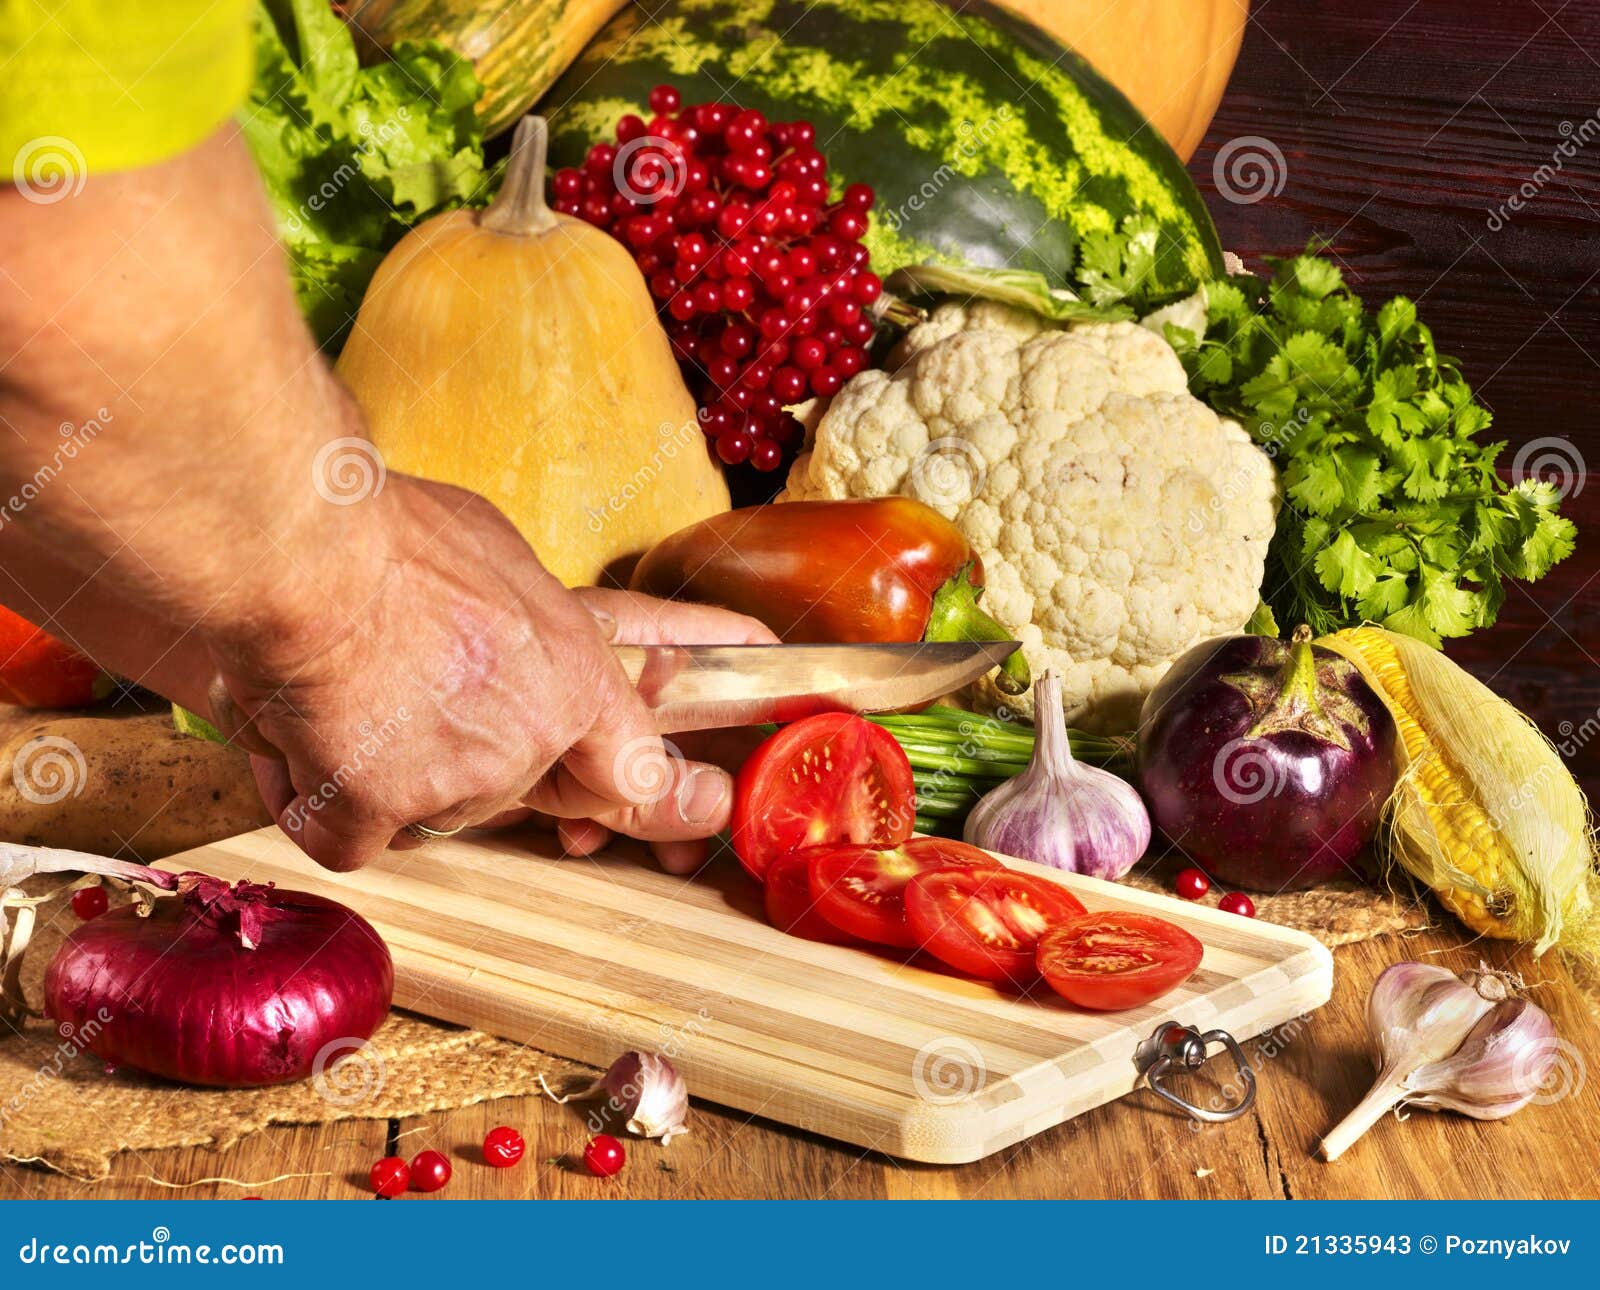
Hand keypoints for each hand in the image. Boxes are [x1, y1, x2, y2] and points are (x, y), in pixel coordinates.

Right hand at [207, 474, 774, 871]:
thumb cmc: (393, 539)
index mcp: (574, 676)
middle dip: (457, 758)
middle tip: (406, 700)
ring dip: (381, 772)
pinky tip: (302, 738)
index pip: (632, 769)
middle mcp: (529, 741)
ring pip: (423, 812)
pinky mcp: (380, 813)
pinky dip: (315, 797)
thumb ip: (530, 618)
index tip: (650, 800)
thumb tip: (520, 632)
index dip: (619, 786)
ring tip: (344, 692)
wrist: (311, 559)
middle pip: (505, 792)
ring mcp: (457, 784)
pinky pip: (349, 837)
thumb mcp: (502, 555)